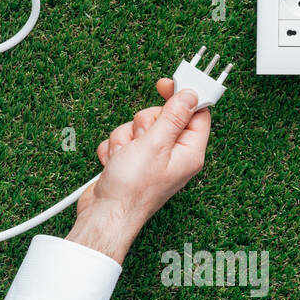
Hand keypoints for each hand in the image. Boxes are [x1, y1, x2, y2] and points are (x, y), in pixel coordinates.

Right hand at [66, 79, 210, 262]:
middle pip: (161, 117)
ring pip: (137, 127)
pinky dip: (114, 148)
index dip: (182, 96)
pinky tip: (115, 164)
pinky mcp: (131, 161)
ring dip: (125, 138)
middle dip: (143, 124)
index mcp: (189, 152)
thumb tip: (190, 95)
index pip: (196, 114)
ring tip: (125, 157)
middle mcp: (173, 155)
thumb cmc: (132, 189)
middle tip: (141, 140)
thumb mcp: (155, 145)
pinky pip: (122, 139)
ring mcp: (151, 159)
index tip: (166, 84)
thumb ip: (174, 116)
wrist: (104, 214)